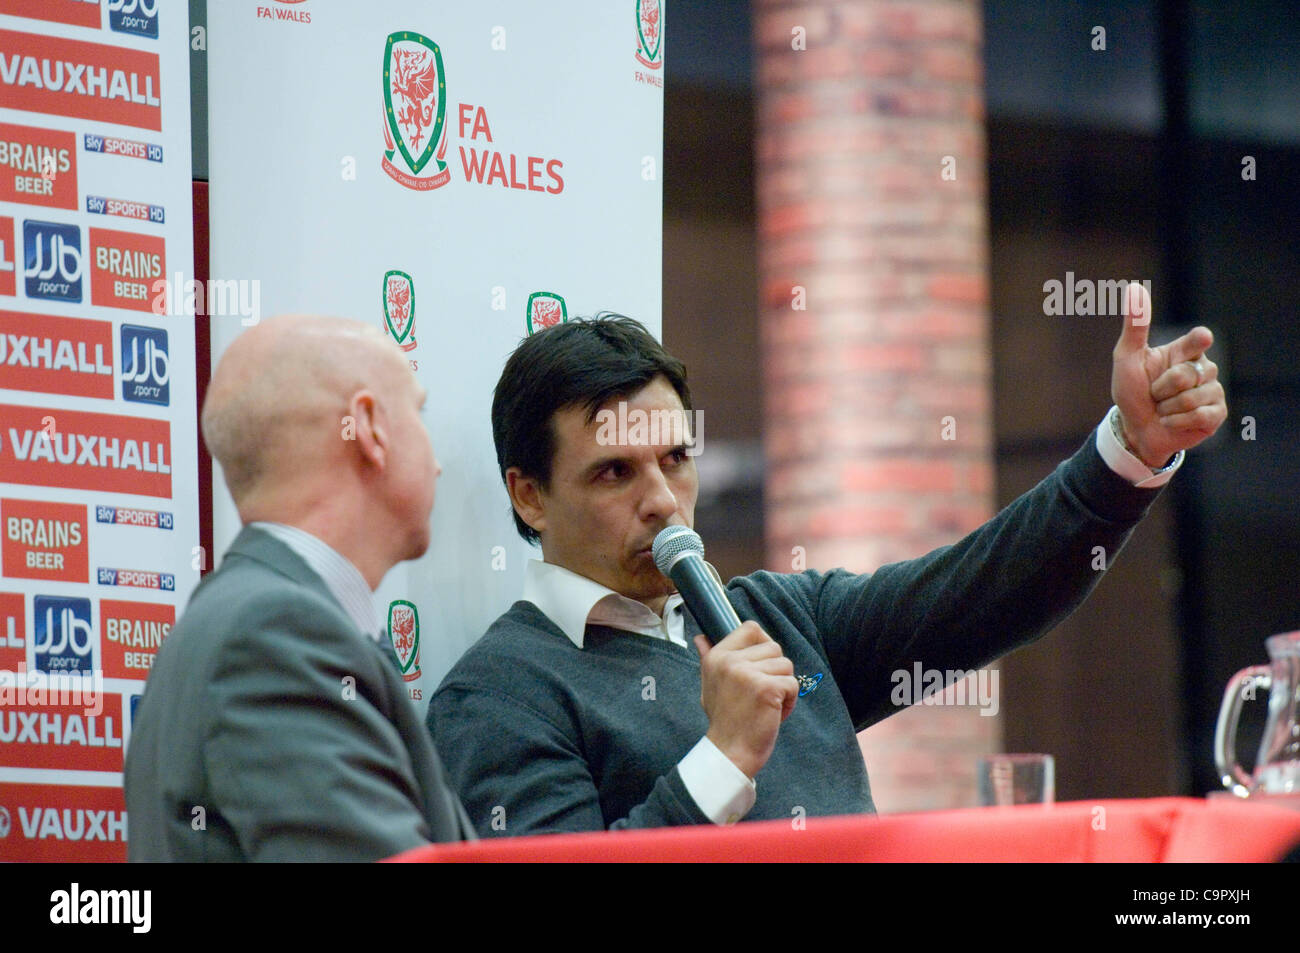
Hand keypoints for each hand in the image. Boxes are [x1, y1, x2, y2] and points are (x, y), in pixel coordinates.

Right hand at [694, 623, 798, 779]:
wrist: (729, 752)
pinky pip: (792, 683)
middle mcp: (730, 661)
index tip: (762, 664)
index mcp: (717, 656)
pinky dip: (789, 701)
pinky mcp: (766, 688)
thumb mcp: (710, 684)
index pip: (750, 628)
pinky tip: (774, 713)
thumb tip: (700, 638)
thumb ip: (708, 658)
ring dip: (784, 686)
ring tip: (767, 704)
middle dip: (776, 670)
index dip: (763, 643)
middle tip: (762, 693)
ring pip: (786, 665)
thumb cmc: (724, 719)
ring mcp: (748, 674)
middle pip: (774, 647)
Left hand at [1111, 282, 1227, 467]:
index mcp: (1184, 352)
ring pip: (1193, 397)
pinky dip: (1178, 421)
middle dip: (1161, 389)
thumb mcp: (1126, 359)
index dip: (1198, 340)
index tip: (1202, 337)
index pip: (1197, 341)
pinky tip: (1172, 422)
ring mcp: (1212, 391)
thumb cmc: (1131, 392)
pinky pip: (1200, 415)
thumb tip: (1134, 288)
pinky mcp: (1216, 414)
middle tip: (1154, 395)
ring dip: (1168, 408)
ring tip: (1163, 409)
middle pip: (1186, 375)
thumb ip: (1135, 326)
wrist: (1134, 429)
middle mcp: (1203, 368)